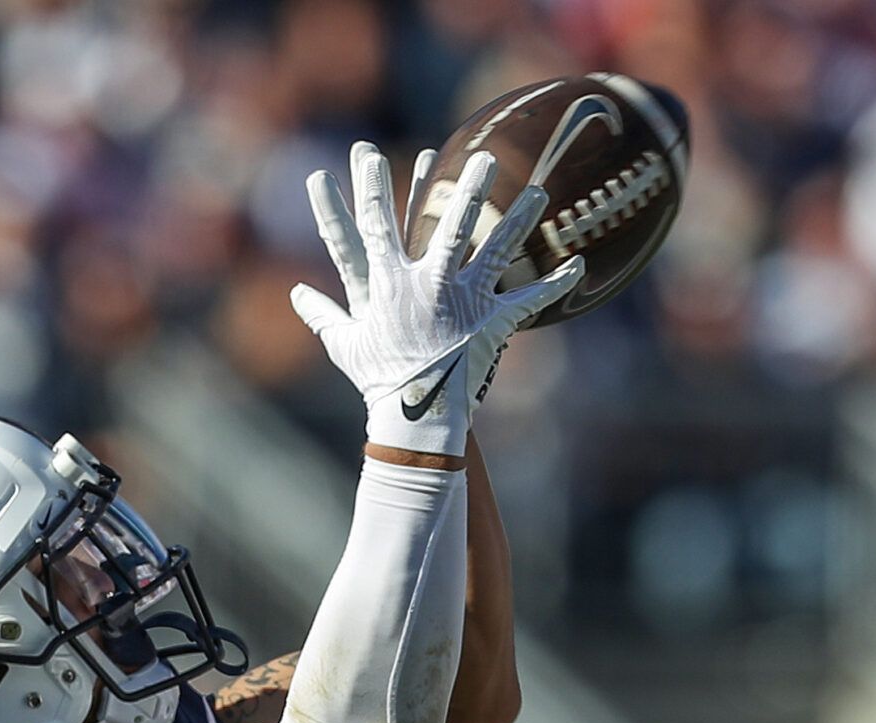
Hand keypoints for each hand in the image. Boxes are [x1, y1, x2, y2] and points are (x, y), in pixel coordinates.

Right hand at [292, 142, 581, 457]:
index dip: (368, 186)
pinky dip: (555, 283)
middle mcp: (430, 283)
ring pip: (496, 250)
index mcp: (390, 283)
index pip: (374, 224)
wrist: (415, 417)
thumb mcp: (345, 345)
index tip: (367, 152)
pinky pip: (529, 300)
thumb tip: (297, 294)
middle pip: (449, 225)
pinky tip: (578, 263)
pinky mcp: (491, 324)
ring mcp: (464, 300)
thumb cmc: (378, 381)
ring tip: (538, 190)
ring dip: (518, 218)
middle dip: (466, 188)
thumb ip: (322, 314)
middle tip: (481, 157)